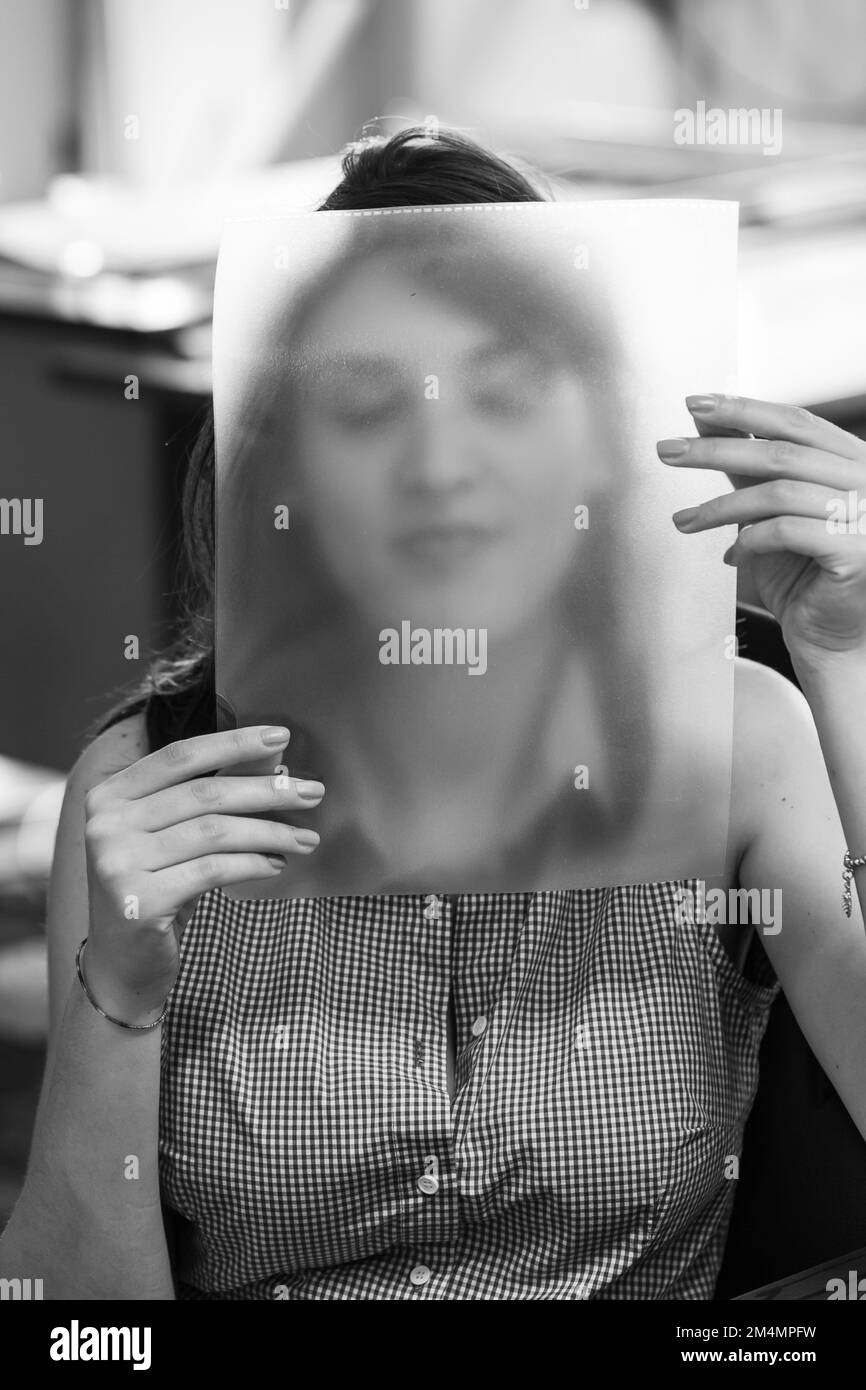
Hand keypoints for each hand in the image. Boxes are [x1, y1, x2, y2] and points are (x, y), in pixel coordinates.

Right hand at [82, 725, 323, 1022]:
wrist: (123, 965)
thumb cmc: (157, 889)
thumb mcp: (175, 837)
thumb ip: (209, 798)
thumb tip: (275, 761)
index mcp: (110, 796)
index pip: (180, 756)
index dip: (232, 743)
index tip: (280, 736)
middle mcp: (105, 825)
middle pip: (203, 793)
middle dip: (266, 791)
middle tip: (314, 792)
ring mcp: (117, 863)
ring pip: (214, 832)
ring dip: (271, 831)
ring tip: (307, 838)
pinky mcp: (139, 901)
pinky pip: (214, 870)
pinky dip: (254, 863)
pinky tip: (278, 863)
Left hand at [658, 394, 865, 678]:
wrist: (831, 640)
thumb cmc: (805, 577)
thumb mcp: (773, 512)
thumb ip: (750, 470)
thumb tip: (708, 425)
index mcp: (854, 462)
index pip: (797, 422)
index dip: (744, 410)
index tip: (696, 405)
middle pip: (781, 452)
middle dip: (716, 449)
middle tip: (668, 452)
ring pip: (779, 492)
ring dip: (720, 507)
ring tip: (684, 521)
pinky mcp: (857, 552)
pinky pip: (788, 531)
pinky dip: (751, 538)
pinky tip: (732, 553)